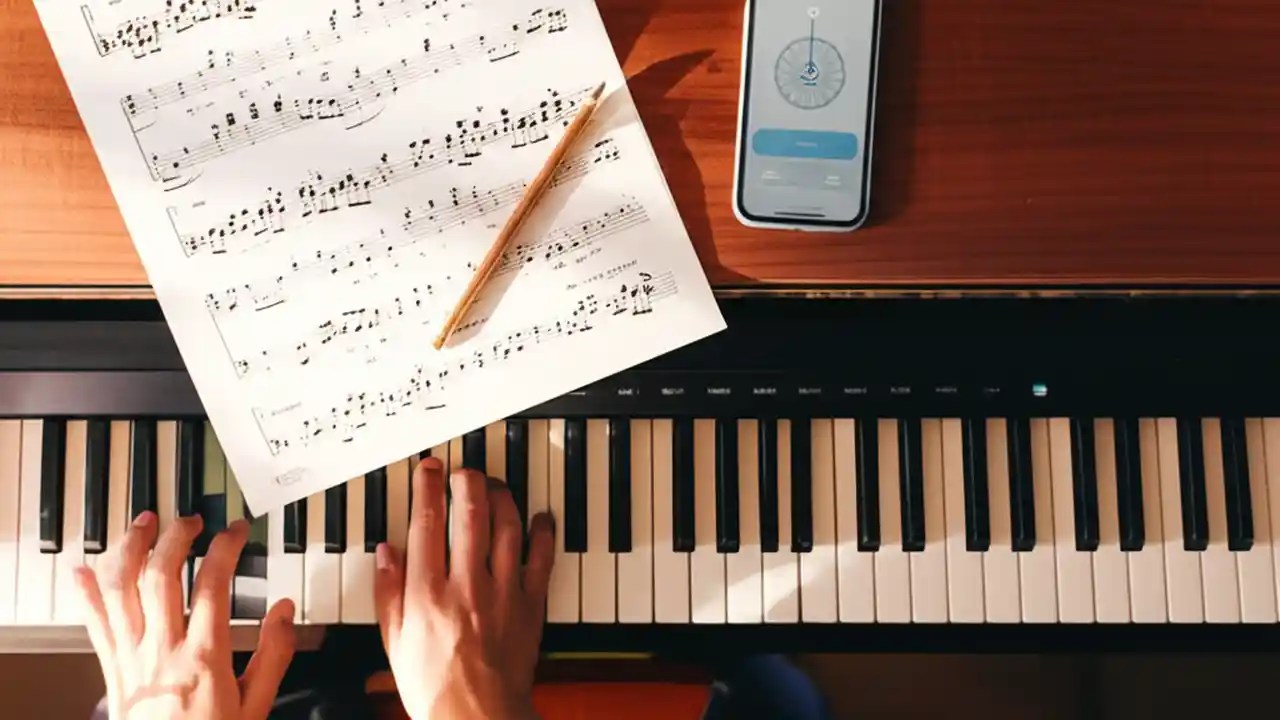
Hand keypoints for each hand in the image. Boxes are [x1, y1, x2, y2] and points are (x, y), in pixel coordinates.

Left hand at [75, 512, 296, 719]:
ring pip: (120, 590)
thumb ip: (274, 655)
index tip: (235, 532)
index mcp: (204, 658)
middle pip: (159, 576)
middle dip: (174, 537)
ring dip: (129, 550)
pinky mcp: (111, 671)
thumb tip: (286, 611)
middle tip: (189, 520)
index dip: (224, 548)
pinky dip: (87, 592)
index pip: (212, 584)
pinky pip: (94, 623)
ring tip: (142, 526)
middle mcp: (162, 652)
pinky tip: (85, 568)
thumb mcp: (257, 705)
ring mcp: (131, 660)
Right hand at [375, 457, 555, 719]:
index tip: (429, 468)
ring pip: (507, 526)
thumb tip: (387, 552)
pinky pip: (541, 558)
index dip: (427, 487)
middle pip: (470, 514)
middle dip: (467, 481)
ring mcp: (502, 592)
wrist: (476, 717)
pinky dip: (542, 532)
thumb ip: (389, 593)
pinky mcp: (530, 604)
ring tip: (494, 486)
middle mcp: (466, 585)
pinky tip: (539, 517)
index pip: (426, 523)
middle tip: (463, 470)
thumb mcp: (394, 641)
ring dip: (502, 497)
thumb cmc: (434, 687)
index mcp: (427, 593)